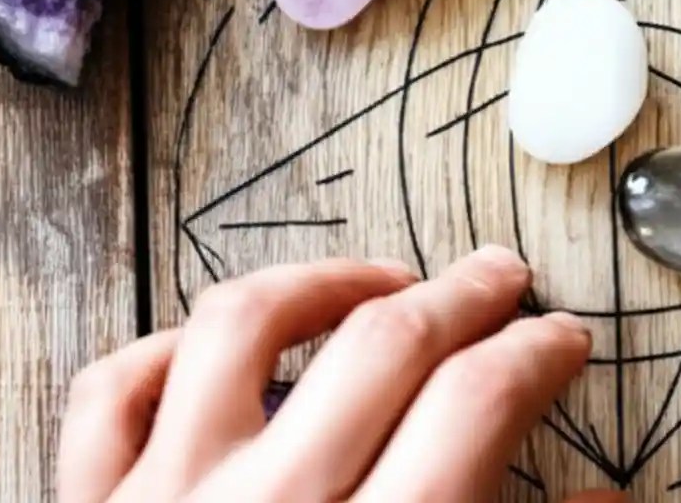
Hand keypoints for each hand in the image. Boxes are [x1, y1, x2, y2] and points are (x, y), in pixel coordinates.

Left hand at [56, 246, 624, 502]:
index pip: (478, 403)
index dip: (539, 352)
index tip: (564, 340)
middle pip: (386, 344)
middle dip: (467, 295)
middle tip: (504, 277)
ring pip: (245, 326)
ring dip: (329, 279)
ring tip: (385, 282)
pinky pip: (117, 393)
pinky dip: (169, 348)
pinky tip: (228, 347)